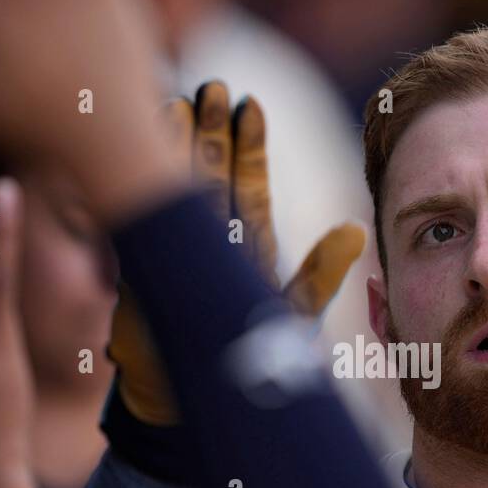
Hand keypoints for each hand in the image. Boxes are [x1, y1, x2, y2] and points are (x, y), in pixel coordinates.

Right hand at [110, 82, 365, 424]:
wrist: (194, 403)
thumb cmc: (246, 361)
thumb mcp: (292, 315)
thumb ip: (320, 274)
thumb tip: (356, 231)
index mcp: (248, 246)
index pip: (248, 185)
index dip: (249, 147)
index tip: (251, 105)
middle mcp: (209, 241)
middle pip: (209, 175)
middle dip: (209, 131)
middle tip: (211, 85)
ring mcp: (172, 254)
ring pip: (172, 192)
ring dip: (171, 149)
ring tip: (172, 100)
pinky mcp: (138, 273)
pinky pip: (138, 226)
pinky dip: (136, 194)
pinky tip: (131, 158)